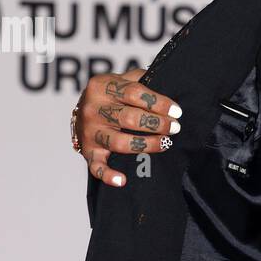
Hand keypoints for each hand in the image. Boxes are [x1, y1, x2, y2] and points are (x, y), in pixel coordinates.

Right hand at [74, 67, 181, 187]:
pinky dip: (108, 175)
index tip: (177, 111)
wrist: (82, 110)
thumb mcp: (121, 80)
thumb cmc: (110, 95)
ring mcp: (89, 132)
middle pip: (128, 118)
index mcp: (101, 86)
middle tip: (175, 128)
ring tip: (166, 143)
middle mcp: (92, 109)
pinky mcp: (88, 152)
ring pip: (119, 142)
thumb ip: (141, 80)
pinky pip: (97, 167)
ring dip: (146, 145)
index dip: (159, 103)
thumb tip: (169, 83)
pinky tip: (123, 180)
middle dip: (157, 124)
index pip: (134, 93)